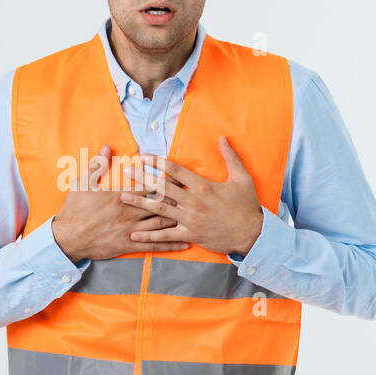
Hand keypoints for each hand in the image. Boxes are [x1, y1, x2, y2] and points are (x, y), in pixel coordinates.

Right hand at [50, 144, 192, 261]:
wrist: (67, 238)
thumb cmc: (74, 210)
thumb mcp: (82, 183)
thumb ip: (96, 165)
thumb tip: (106, 147)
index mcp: (120, 197)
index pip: (150, 186)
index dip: (167, 180)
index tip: (181, 175)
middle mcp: (129, 214)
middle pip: (161, 204)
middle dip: (179, 198)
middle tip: (195, 195)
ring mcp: (131, 231)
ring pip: (161, 224)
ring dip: (179, 219)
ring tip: (194, 216)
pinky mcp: (128, 245)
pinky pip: (154, 245)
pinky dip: (171, 244)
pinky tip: (184, 243)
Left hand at [117, 136, 263, 257]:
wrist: (252, 234)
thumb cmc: (247, 205)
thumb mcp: (242, 178)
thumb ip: (231, 157)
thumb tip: (222, 138)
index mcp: (203, 186)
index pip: (175, 171)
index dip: (158, 162)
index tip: (144, 156)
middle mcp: (193, 202)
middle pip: (162, 188)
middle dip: (143, 179)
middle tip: (127, 171)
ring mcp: (190, 220)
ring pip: (159, 210)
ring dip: (140, 203)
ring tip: (123, 197)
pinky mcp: (190, 235)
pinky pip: (166, 235)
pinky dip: (149, 236)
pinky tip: (134, 233)